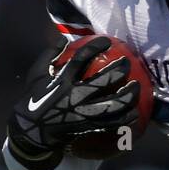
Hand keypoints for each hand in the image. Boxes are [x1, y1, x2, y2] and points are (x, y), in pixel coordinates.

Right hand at [7, 37, 142, 169]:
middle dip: (119, 70)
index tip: (107, 40)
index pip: (81, 58)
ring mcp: (83, 113)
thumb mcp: (36, 75)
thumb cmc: (34, 99)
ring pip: (112, 105)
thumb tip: (62, 38)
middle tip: (128, 63)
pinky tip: (135, 112)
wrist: (32, 131)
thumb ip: (49, 55)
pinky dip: (125, 118)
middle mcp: (74, 96)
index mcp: (62, 80)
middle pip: (102, 81)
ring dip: (127, 96)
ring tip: (136, 87)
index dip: (95, 47)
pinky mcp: (88, 127)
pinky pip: (111, 123)